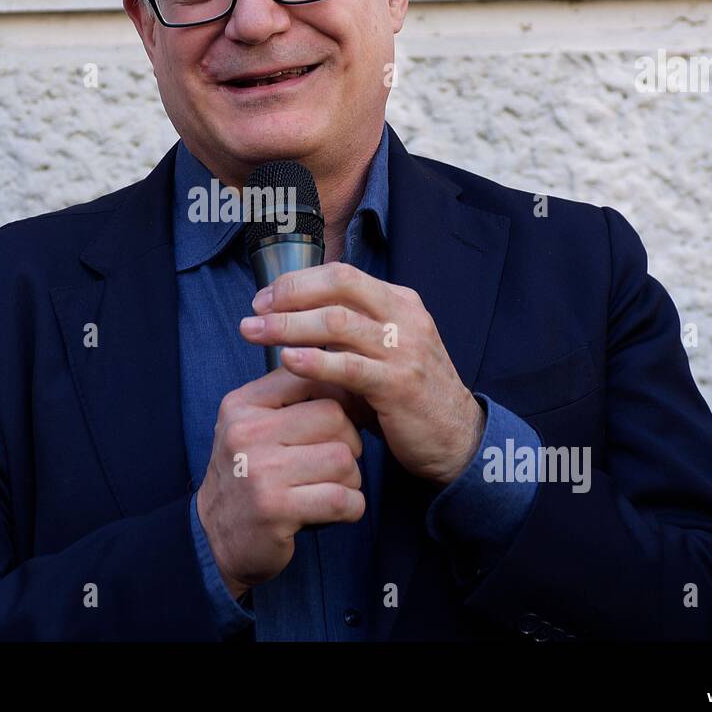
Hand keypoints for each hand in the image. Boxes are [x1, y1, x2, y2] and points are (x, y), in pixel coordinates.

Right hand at [195, 366, 365, 599]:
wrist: (213, 537)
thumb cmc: (247, 476)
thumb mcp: (252, 427)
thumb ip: (289, 400)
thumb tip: (347, 380)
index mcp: (242, 405)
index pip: (310, 378)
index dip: (338, 398)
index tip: (338, 423)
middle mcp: (247, 432)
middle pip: (335, 417)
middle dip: (349, 442)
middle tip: (335, 463)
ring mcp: (260, 471)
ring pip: (343, 459)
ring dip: (351, 479)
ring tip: (332, 488)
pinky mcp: (275, 509)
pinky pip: (342, 499)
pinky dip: (351, 508)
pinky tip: (336, 511)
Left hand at [240, 261, 485, 488]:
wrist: (457, 438)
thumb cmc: (408, 395)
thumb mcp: (382, 351)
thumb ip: (348, 332)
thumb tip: (290, 318)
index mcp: (399, 302)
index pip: (341, 274)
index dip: (298, 281)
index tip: (265, 297)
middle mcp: (404, 317)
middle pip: (339, 286)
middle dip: (289, 294)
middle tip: (255, 310)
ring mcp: (404, 349)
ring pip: (338, 323)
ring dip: (289, 325)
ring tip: (254, 333)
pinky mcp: (399, 385)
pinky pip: (350, 367)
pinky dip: (315, 361)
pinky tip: (287, 360)